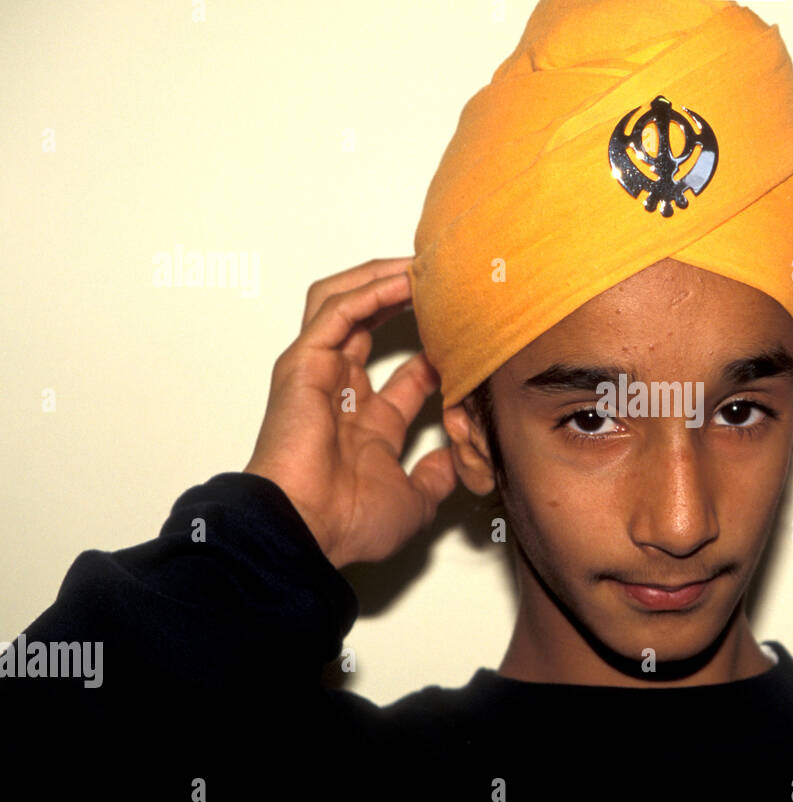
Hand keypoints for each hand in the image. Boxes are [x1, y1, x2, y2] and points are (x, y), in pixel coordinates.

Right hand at [243, 257, 457, 567]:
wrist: (308, 530)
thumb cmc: (348, 523)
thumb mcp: (415, 501)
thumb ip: (438, 476)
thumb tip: (460, 459)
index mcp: (367, 424)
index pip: (410, 371)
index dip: (441, 350)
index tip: (473, 335)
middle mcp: (342, 393)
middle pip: (374, 326)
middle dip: (410, 299)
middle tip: (447, 284)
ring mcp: (320, 373)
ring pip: (348, 303)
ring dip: (385, 280)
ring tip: (424, 266)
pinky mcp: (304, 362)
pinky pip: (337, 310)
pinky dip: (369, 289)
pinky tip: (404, 279)